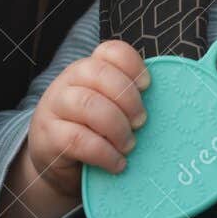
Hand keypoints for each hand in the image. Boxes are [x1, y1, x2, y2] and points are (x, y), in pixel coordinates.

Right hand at [14, 40, 149, 210]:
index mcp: (88, 70)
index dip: (133, 65)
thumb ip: (127, 101)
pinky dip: (104, 153)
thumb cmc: (92, 133)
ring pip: (87, 104)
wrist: (58, 166)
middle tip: (141, 123)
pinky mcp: (48, 136)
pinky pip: (77, 139)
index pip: (110, 51)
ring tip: (129, 146)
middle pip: (98, 73)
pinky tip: (117, 163)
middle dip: (128, 99)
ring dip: (117, 127)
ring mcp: (54, 107)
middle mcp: (68, 82)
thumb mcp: (109, 110)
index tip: (147, 87)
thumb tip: (168, 103)